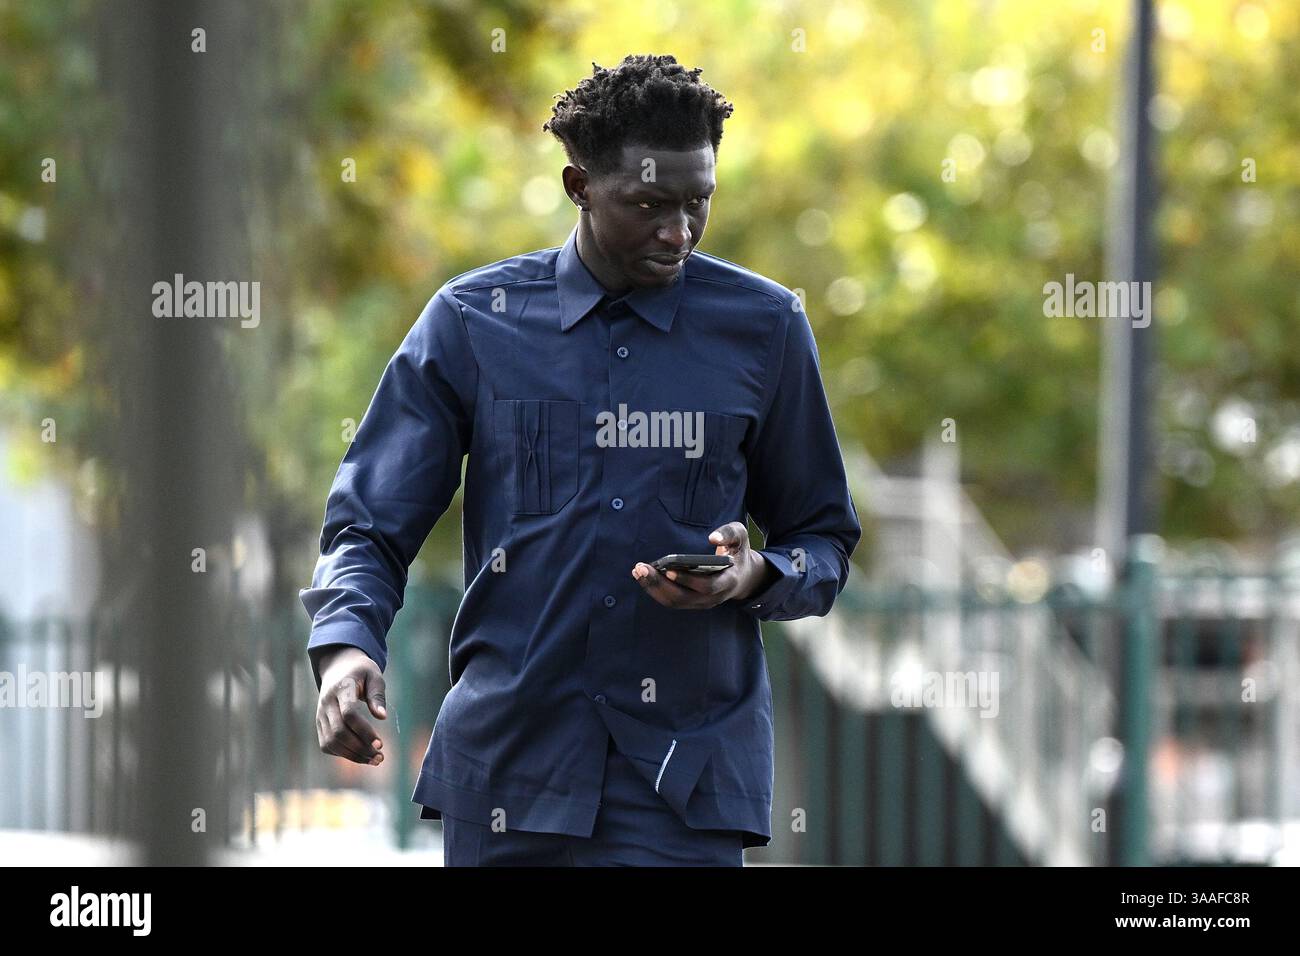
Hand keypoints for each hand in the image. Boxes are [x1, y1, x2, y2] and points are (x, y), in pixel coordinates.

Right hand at [315, 646, 386, 765]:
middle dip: (360, 748)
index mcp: (341, 688)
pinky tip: (361, 755)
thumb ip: (377, 695)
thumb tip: (382, 717)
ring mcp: (320, 714)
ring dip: (352, 755)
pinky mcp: (319, 724)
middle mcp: (327, 702)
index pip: (349, 713)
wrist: (338, 668)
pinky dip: (343, 753)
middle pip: (339, 732)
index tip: (380, 743)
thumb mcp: (374, 676)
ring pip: (331, 742)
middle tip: (380, 757)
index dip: (364, 731)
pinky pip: (327, 745)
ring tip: (374, 760)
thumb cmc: (361, 672)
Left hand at [631, 521, 776, 609]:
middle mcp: (714, 597)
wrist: (742, 576)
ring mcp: (701, 603)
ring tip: (637, 571)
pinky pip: (671, 600)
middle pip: (683, 598)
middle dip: (660, 584)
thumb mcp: (740, 536)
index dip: (688, 580)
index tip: (670, 569)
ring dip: (653, 588)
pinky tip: (642, 575)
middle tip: (642, 568)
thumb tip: (713, 538)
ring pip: (674, 602)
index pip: (707, 586)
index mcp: (728, 582)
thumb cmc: (737, 551)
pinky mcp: (691, 602)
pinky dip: (655, 589)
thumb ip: (729, 534)